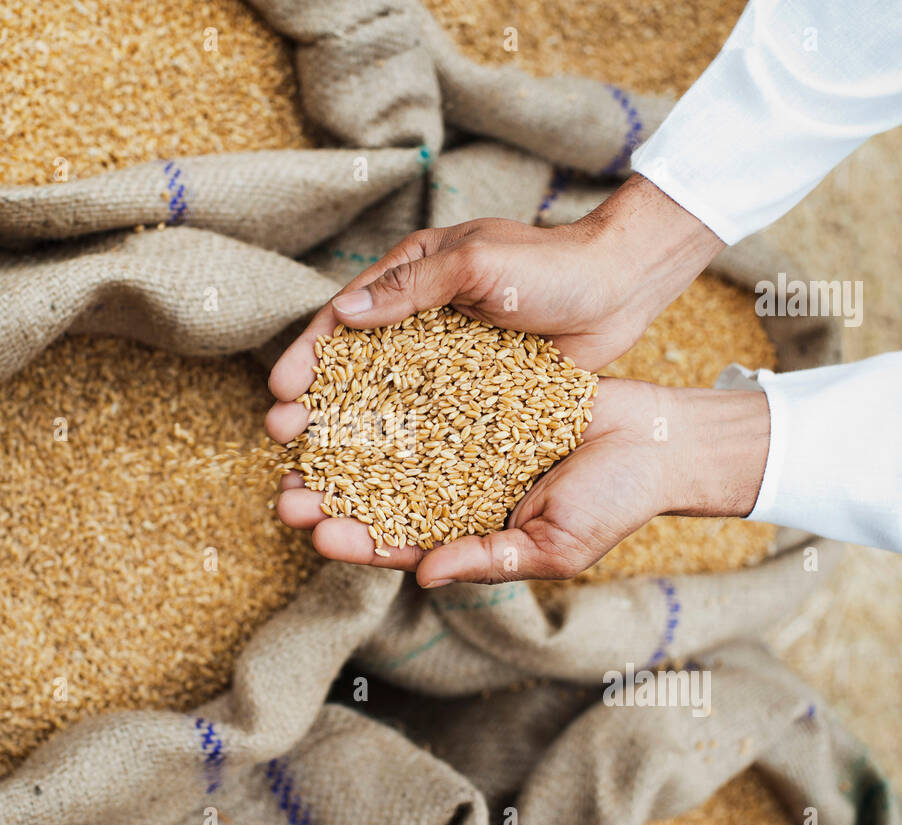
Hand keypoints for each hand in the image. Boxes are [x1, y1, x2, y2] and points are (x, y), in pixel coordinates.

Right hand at [266, 174, 722, 439]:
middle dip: (316, 405)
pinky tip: (376, 483)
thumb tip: (343, 315)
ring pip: (385, 404)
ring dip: (349, 438)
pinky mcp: (474, 395)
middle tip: (282, 439)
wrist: (620, 288)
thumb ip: (412, 288)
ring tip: (317, 470)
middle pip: (355, 369)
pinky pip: (428, 426)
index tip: (281, 392)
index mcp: (411, 278)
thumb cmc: (551, 264)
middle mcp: (420, 323)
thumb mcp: (477, 264)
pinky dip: (400, 452)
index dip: (310, 356)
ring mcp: (446, 362)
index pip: (344, 319)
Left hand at [272, 378, 770, 585]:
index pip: (398, 544)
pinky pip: (419, 393)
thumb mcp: (555, 544)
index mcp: (468, 532)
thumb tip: (427, 575)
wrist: (659, 434)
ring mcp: (460, 439)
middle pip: (376, 495)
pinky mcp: (471, 394)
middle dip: (328, 496)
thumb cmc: (617, 500)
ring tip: (296, 435)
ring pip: (385, 444)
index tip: (317, 533)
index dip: (355, 540)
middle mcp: (454, 487)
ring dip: (339, 443)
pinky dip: (381, 392)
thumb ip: (492, 558)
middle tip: (284, 493)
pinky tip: (344, 382)